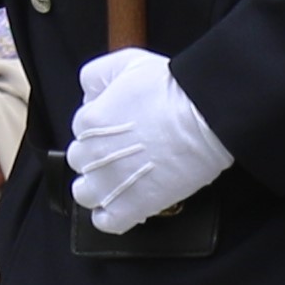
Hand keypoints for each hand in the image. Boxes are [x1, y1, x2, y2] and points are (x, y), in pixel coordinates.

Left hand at [67, 48, 233, 233]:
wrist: (205, 117)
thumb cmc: (172, 89)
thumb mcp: (127, 63)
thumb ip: (96, 75)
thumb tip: (88, 94)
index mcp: (89, 121)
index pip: (80, 128)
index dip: (100, 127)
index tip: (118, 128)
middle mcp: (92, 155)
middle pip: (79, 160)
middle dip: (97, 156)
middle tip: (122, 151)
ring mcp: (109, 185)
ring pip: (84, 193)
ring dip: (97, 187)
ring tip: (120, 180)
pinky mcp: (130, 208)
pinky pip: (105, 221)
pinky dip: (110, 216)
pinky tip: (124, 204)